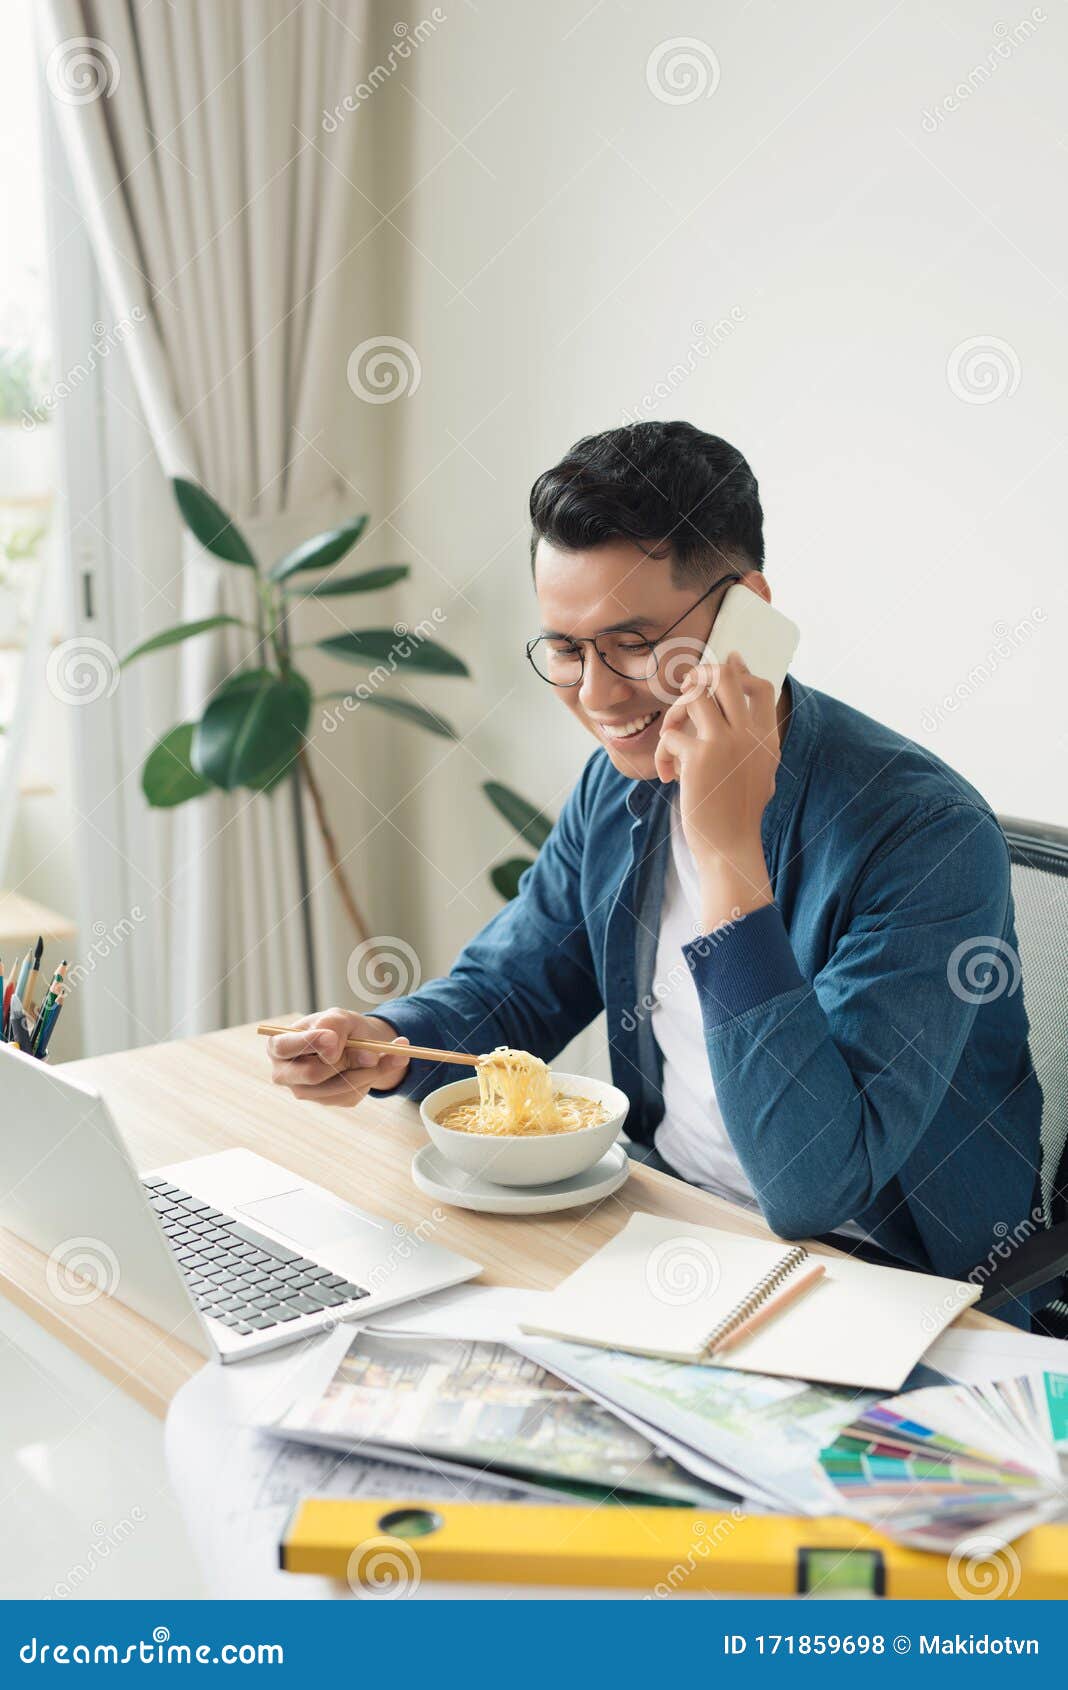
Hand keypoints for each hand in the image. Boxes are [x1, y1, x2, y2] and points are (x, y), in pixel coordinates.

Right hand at [266, 1009, 409, 1106]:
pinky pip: (350, 1094)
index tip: (332, 1037)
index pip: (284, 1047)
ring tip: (377, 1054)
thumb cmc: (339, 1027)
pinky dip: (371, 1077)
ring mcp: (305, 1091)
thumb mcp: (338, 1017)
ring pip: (337, 1085)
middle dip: (345, 1060)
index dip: (308, 1042)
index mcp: (278, 1045)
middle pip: (312, 1073)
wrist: (358, 1043)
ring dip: (365, 1070)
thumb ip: (334, 1027)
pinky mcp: (327, 1101)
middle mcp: (286, 1073)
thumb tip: (332, 1055)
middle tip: (371, 1051)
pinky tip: (376, 1065)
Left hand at [653, 651, 778, 926]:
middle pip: (725, 676)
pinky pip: (670, 735)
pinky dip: (662, 754)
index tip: (722, 672)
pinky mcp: (698, 757)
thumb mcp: (759, 772)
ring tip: (671, 735)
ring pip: (694, 696)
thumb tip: (739, 716)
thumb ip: (752, 741)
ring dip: (674, 712)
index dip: (740, 672)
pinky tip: (668, 776)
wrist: (730, 847)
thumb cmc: (739, 814)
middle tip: (687, 689)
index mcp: (767, 739)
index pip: (761, 686)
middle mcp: (748, 735)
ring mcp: (724, 743)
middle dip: (701, 674)